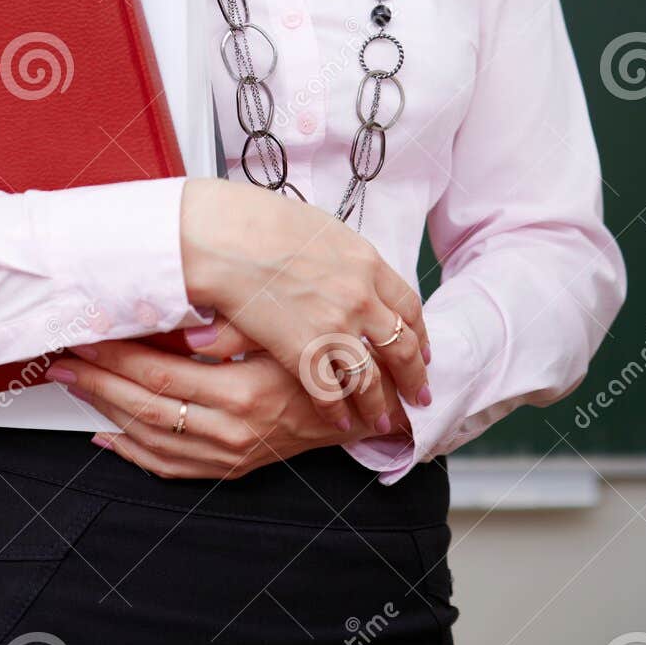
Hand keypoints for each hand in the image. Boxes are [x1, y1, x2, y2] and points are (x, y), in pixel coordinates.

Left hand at [41, 318, 411, 479]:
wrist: (361, 412)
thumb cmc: (324, 365)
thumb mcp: (284, 334)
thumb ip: (232, 328)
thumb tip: (178, 322)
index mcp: (242, 395)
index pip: (156, 375)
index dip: (113, 356)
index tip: (84, 336)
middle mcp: (231, 432)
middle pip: (142, 406)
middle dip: (95, 380)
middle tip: (62, 358)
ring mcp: (228, 455)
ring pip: (147, 437)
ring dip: (104, 409)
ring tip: (75, 384)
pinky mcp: (228, 467)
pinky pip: (166, 467)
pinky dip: (130, 451)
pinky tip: (106, 432)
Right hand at [178, 178, 430, 431]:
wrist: (226, 236)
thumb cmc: (260, 222)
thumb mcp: (320, 229)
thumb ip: (342, 257)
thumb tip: (345, 270)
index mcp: (366, 262)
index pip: (407, 305)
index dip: (418, 332)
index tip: (419, 347)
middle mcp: (361, 296)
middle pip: (402, 346)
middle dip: (414, 375)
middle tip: (419, 394)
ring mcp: (334, 326)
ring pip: (371, 378)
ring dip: (381, 404)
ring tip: (385, 421)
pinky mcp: (304, 351)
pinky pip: (331, 393)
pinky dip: (338, 412)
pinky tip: (341, 423)